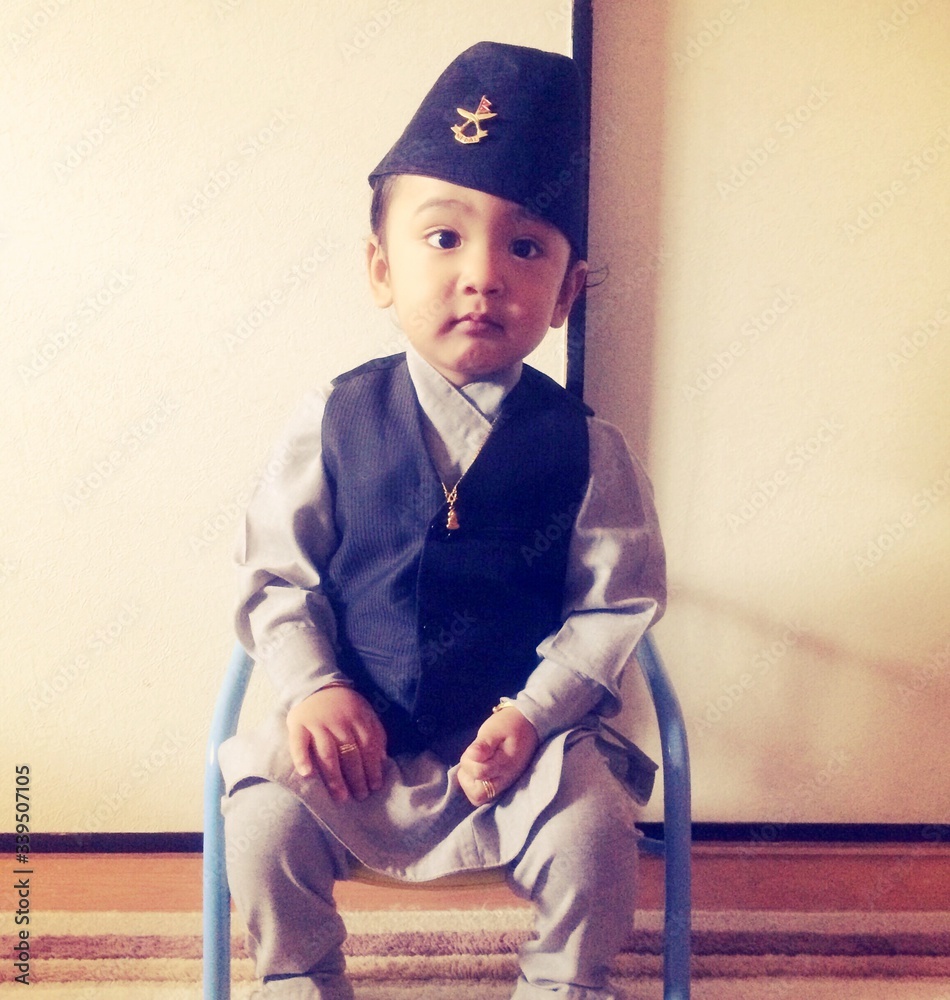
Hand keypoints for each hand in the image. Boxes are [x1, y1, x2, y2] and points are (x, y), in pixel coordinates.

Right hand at [286, 686, 386, 802]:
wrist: (315, 685)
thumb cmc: (344, 706)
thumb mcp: (365, 712)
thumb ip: (375, 733)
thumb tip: (383, 760)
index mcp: (357, 716)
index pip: (368, 745)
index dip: (373, 767)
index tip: (375, 786)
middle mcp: (338, 720)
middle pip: (349, 752)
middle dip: (357, 777)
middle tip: (361, 796)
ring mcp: (317, 722)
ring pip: (327, 753)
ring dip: (335, 777)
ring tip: (341, 797)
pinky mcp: (297, 724)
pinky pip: (298, 743)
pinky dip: (301, 758)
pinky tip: (307, 775)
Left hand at [457, 706, 539, 806]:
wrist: (528, 724)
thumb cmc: (510, 724)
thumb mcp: (495, 729)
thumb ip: (483, 745)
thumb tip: (472, 755)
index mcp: (504, 764)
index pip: (479, 773)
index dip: (470, 762)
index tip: (475, 749)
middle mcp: (504, 780)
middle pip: (477, 796)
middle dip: (468, 778)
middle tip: (473, 760)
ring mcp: (503, 784)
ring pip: (478, 798)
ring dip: (470, 782)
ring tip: (476, 763)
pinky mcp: (501, 784)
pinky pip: (484, 793)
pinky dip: (475, 784)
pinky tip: (478, 767)